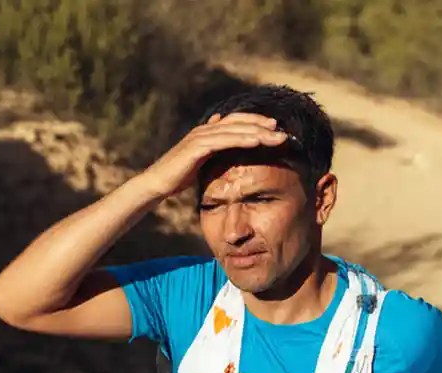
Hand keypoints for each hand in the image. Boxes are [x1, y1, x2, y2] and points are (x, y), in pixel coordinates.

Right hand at [136, 112, 288, 197]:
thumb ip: (215, 154)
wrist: (157, 183)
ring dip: (258, 132)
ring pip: (235, 130)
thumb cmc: (179, 176)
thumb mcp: (202, 163)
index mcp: (208, 132)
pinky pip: (223, 141)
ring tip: (276, 137)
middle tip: (284, 133)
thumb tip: (228, 152)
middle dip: (263, 126)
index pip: (237, 121)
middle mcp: (205, 129)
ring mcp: (201, 136)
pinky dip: (241, 139)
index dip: (257, 122)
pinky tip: (256, 141)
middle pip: (240, 122)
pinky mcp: (196, 147)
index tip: (276, 128)